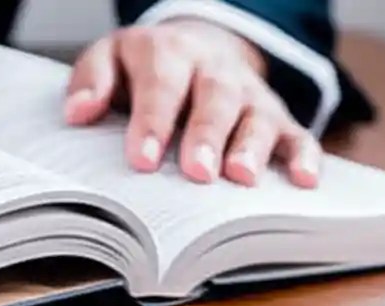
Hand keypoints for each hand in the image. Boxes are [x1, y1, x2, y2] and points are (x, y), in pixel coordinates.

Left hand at [64, 20, 320, 188]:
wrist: (202, 47)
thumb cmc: (150, 68)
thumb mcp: (112, 58)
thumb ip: (92, 79)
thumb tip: (79, 112)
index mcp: (171, 54)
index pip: (162, 84)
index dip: (152, 121)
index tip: (141, 159)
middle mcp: (216, 72)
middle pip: (216, 99)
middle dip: (207, 136)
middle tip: (197, 172)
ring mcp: (252, 96)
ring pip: (258, 117)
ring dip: (252, 147)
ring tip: (241, 178)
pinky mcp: (278, 118)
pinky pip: (298, 134)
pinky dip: (305, 156)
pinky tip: (304, 180)